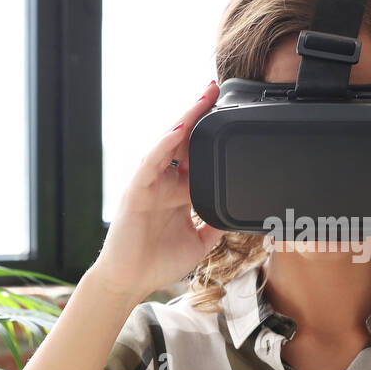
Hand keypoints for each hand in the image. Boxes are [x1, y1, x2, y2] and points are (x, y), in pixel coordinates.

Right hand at [89, 81, 226, 300]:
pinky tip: (180, 128)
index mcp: (180, 192)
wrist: (131, 281)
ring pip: (168, 143)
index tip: (228, 113)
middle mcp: (165, 182)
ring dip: (185, 119)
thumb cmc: (159, 262)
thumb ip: (216, 225)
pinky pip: (152, 161)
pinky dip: (165, 143)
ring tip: (202, 97)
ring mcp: (151, 183)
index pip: (197, 154)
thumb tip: (238, 214)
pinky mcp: (137, 190)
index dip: (210, 134)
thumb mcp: (201, 242)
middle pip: (183, 140)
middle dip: (198, 114)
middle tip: (215, 88)